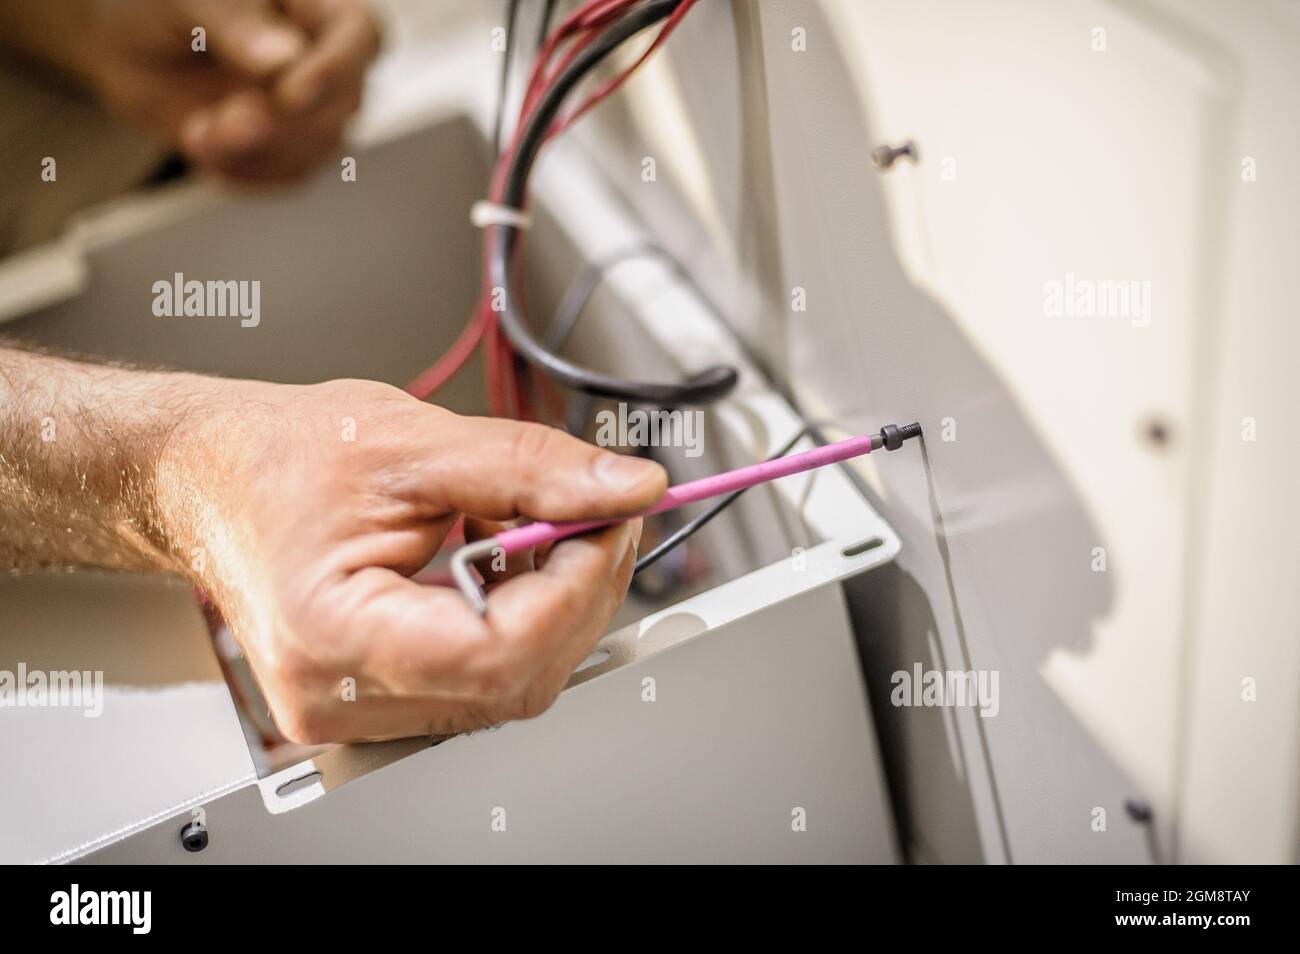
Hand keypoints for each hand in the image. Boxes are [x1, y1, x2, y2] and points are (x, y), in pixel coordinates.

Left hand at [75, 0, 380, 182]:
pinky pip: (290, 175)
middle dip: (284, 122)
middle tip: (228, 118)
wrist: (122, 48)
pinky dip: (244, 171)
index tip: (289, 94)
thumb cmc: (154, 4)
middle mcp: (324, 54)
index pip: (360, 35)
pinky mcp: (290, 147)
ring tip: (199, 131)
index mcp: (313, 3)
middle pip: (346, 102)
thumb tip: (285, 59)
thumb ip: (235, 20)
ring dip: (256, 150)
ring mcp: (313, 106)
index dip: (336, 68)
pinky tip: (204, 143)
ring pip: (320, 146)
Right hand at [159, 379, 666, 742]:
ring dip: (551, 603)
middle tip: (597, 514)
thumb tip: (629, 492)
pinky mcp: (375, 699)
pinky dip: (516, 617)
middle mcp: (342, 698)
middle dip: (578, 591)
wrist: (208, 478)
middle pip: (516, 679)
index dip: (577, 588)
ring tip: (536, 526)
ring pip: (508, 683)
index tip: (608, 521)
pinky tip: (504, 559)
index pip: (499, 652)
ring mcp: (357, 710)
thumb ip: (533, 469)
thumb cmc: (278, 459)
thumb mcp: (416, 443)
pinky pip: (478, 677)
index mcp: (334, 638)